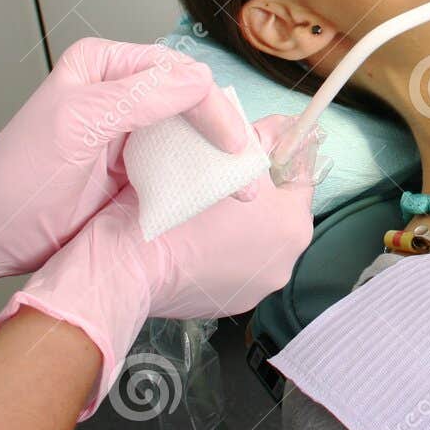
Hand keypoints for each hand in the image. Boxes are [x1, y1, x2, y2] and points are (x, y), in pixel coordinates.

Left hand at [0, 38, 254, 293]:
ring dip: (218, 157)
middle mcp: (122, 90)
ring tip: (241, 184)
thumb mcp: (78, 124)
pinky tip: (218, 191)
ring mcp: (131, 130)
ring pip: (193, 132)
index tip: (228, 143)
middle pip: (193, 100)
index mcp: (106, 65)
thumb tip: (200, 81)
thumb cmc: (20, 176)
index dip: (209, 105)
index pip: (177, 73)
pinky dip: (202, 177)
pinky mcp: (136, 166)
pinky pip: (181, 163)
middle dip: (223, 131)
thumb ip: (138, 96)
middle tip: (245, 165)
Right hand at [0, 115, 315, 415]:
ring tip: (209, 203)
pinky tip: (197, 235)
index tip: (264, 143)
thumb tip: (284, 127)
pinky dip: (222, 248)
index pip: (302, 176)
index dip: (282, 154)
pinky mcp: (230, 303)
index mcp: (294, 225)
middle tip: (228, 170)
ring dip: (242, 219)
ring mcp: (258, 288)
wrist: (127, 267)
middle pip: (281, 209)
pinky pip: (234, 263)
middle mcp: (285, 262)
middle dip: (261, 188)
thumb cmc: (176, 210)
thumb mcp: (223, 159)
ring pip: (258, 237)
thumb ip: (262, 141)